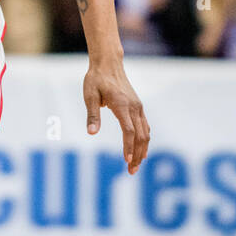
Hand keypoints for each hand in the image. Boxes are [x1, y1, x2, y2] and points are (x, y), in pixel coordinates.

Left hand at [84, 56, 149, 173]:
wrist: (108, 64)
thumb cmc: (96, 79)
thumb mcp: (89, 95)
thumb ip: (92, 115)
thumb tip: (92, 133)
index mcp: (122, 105)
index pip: (129, 131)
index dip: (129, 147)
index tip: (126, 161)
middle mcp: (134, 107)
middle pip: (140, 135)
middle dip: (137, 155)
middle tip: (131, 171)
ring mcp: (138, 107)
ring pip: (145, 132)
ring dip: (142, 150)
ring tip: (136, 165)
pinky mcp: (138, 106)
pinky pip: (145, 126)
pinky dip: (144, 140)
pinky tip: (141, 150)